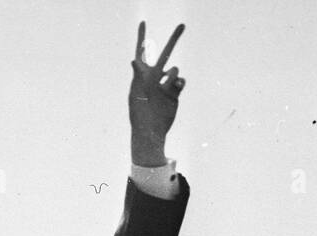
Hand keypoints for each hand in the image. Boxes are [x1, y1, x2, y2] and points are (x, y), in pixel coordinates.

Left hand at [130, 22, 184, 166]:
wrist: (151, 132)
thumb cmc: (139, 114)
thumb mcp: (137, 93)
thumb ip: (138, 75)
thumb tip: (133, 60)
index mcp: (141, 75)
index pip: (141, 51)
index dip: (142, 36)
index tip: (143, 22)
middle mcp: (154, 77)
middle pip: (164, 54)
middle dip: (174, 39)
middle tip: (182, 25)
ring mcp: (166, 85)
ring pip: (175, 71)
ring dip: (172, 75)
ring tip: (166, 85)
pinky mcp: (175, 93)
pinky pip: (181, 82)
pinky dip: (180, 83)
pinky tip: (175, 88)